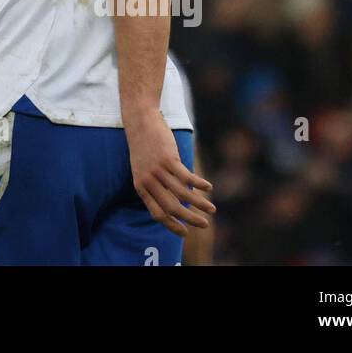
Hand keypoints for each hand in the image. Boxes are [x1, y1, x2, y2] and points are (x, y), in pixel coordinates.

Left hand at [125, 109, 214, 236]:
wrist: (139, 120)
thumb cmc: (143, 145)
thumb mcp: (142, 168)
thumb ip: (154, 185)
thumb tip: (174, 202)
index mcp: (140, 186)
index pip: (157, 214)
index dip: (172, 225)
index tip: (184, 232)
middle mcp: (148, 181)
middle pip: (171, 208)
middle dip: (189, 220)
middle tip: (204, 225)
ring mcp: (158, 170)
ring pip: (182, 195)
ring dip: (200, 204)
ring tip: (212, 210)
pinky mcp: (168, 159)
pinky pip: (187, 177)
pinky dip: (200, 185)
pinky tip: (209, 187)